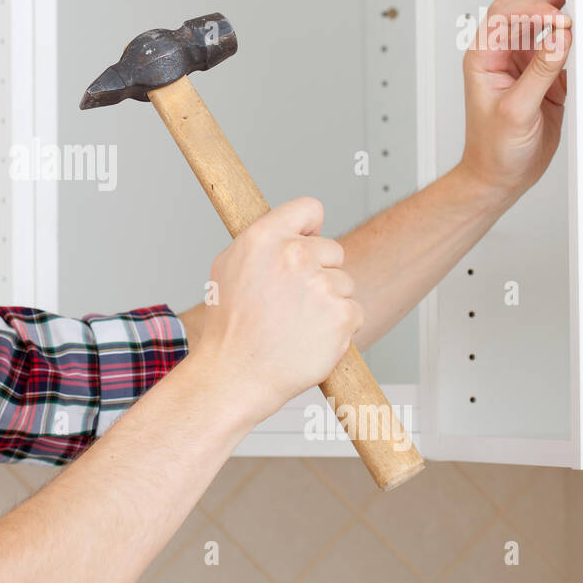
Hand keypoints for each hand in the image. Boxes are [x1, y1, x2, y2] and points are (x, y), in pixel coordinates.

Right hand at [195, 196, 362, 426]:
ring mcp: (322, 285)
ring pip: (344, 283)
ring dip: (329, 302)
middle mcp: (295, 255)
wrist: (235, 375)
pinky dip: (339, 327)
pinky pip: (355, 311)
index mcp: (264, 237)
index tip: (307, 242)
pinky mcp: (343, 315)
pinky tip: (311, 337)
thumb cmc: (229, 329)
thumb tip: (288, 232)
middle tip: (293, 301)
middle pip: (333, 249)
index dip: (310, 228)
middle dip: (320, 272)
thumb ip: (262, 243)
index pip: (309, 208)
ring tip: (297, 323)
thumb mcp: (227, 268)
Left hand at [459, 0, 573, 196]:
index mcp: (484, 58)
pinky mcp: (546, 77)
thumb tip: (558, 39)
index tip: (558, 21)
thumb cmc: (492, 150)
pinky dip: (578, 40)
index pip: (504, 16)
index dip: (531, 10)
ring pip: (547, 27)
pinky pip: (563, 49)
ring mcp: (526, 65)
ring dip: (567, 14)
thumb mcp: (516, 112)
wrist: (500, 176)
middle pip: (527, 12)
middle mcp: (503, 56)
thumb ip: (538, 74)